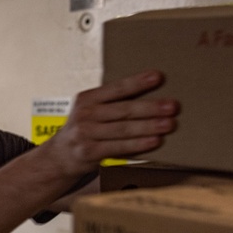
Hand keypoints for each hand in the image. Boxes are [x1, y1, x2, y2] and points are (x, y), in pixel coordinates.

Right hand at [47, 70, 178, 176]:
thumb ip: (113, 103)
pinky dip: (138, 144)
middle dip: (150, 108)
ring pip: (123, 129)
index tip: (158, 77)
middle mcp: (84, 114)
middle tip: (173, 106)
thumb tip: (153, 98)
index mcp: (87, 98)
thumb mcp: (90, 110)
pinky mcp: (89, 152)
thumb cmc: (85, 129)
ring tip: (169, 124)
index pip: (116, 88)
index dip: (137, 82)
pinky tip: (154, 141)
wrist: (60, 155)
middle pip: (123, 110)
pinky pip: (118, 147)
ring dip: (148, 127)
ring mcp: (85, 134)